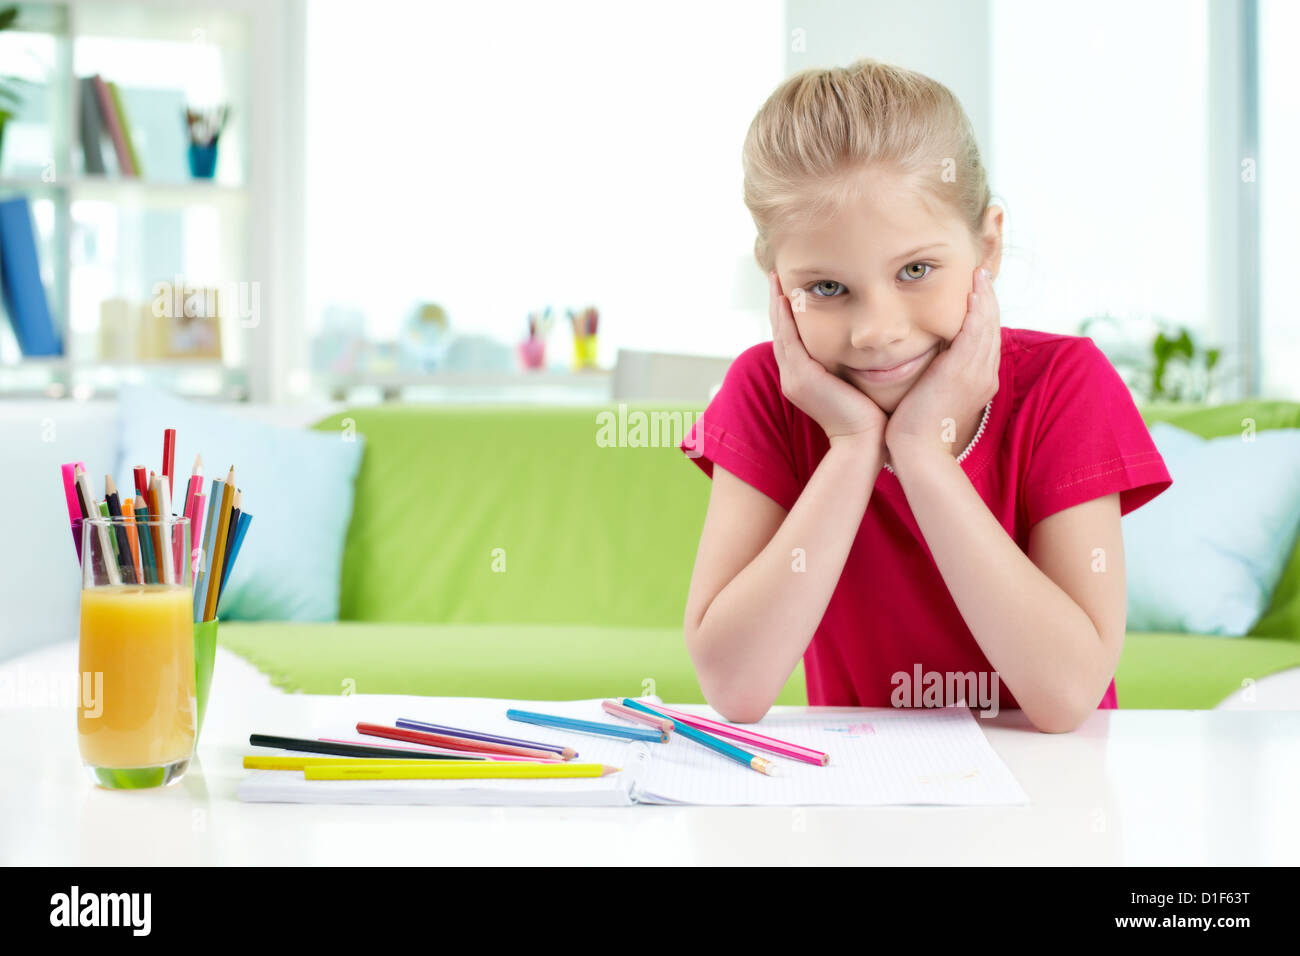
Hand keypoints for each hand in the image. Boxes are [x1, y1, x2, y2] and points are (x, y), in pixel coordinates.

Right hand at [769, 270, 887, 449]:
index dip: (787, 314)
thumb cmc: (870, 415)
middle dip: (777, 303)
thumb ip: (851, 365)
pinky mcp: (800, 376)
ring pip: (780, 332)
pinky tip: (786, 296)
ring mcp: (793, 377)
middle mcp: (793, 377)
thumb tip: (865, 349)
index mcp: (803, 379)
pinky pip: (789, 339)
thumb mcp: (855, 384)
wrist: (865, 440)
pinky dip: (785, 317)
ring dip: (777, 304)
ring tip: (776, 279)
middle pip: (780, 332)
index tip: (789, 290)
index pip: (791, 339)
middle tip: (775, 276)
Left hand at [885, 266, 1000, 457]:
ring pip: (987, 327)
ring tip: (978, 275)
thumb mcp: (931, 397)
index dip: (984, 315)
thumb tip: (924, 368)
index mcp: (979, 382)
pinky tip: (973, 292)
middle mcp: (984, 376)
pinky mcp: (962, 371)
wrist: (917, 451)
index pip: (985, 340)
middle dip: (988, 300)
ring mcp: (976, 374)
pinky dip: (977, 311)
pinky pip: (975, 333)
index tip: (977, 294)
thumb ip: (935, 379)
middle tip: (981, 275)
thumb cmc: (916, 430)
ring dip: (984, 298)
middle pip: (992, 329)